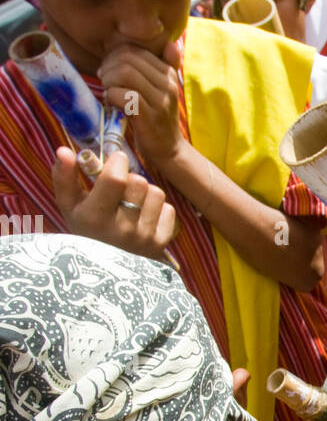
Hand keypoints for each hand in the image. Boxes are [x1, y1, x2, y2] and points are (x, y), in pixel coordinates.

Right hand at [52, 146, 176, 261]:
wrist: (106, 270)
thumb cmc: (86, 229)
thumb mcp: (69, 206)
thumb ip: (64, 177)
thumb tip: (64, 150)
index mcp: (94, 217)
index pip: (116, 178)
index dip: (118, 162)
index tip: (115, 161)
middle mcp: (121, 230)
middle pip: (138, 181)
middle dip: (130, 179)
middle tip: (121, 188)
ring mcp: (143, 238)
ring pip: (156, 192)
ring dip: (145, 193)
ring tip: (131, 205)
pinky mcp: (161, 244)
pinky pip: (168, 209)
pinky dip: (158, 209)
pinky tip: (143, 218)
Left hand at [98, 39, 184, 167]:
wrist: (168, 149)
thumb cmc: (158, 118)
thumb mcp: (163, 90)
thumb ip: (166, 66)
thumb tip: (172, 44)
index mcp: (168, 73)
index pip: (136, 50)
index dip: (115, 56)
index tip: (107, 69)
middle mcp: (168, 83)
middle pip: (129, 59)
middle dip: (108, 66)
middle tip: (103, 79)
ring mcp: (160, 100)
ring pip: (126, 74)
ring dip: (108, 80)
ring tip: (107, 90)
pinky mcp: (150, 116)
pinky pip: (125, 95)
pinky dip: (111, 96)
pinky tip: (110, 101)